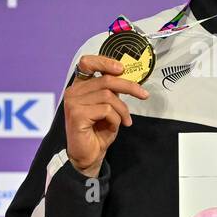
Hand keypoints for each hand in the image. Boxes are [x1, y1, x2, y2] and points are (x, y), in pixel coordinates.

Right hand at [63, 54, 148, 176]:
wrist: (88, 155)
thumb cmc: (98, 131)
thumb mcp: (108, 107)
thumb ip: (111, 91)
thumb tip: (127, 79)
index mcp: (79, 86)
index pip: (87, 63)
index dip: (105, 61)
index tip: (121, 69)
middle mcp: (73, 91)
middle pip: (105, 79)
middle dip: (129, 86)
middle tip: (143, 95)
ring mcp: (73, 102)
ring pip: (108, 96)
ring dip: (122, 110)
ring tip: (125, 121)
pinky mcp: (77, 114)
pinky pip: (106, 110)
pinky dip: (116, 119)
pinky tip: (113, 127)